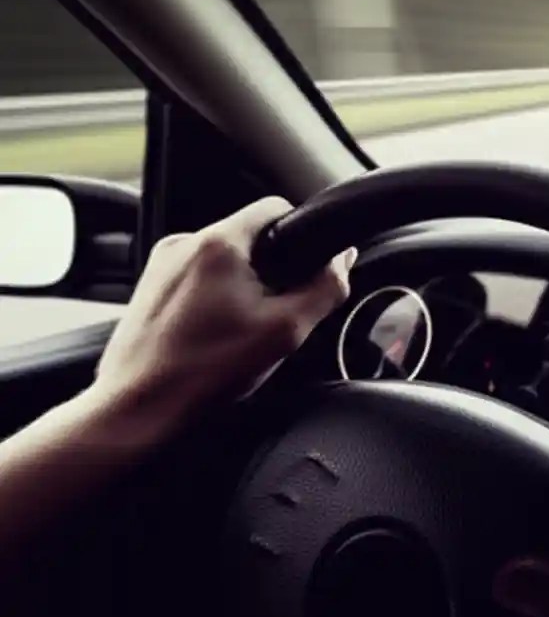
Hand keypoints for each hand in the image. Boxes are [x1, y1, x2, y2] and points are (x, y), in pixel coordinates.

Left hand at [91, 197, 353, 435]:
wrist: (139, 408)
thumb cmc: (205, 371)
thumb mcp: (285, 331)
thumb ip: (324, 288)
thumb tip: (342, 260)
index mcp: (219, 243)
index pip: (276, 208)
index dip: (302, 238)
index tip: (307, 273)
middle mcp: (184, 243)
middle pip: (250, 237)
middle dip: (271, 271)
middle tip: (274, 315)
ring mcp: (161, 265)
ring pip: (225, 260)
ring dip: (243, 287)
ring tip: (240, 332)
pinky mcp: (150, 288)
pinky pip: (198, 279)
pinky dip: (215, 300)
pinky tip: (215, 337)